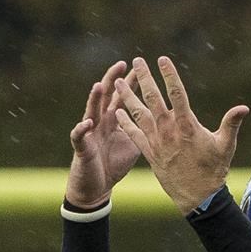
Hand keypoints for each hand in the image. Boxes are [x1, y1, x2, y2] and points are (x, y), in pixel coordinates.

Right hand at [66, 61, 141, 206]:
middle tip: (121, 64)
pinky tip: (87, 122)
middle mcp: (101, 122)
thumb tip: (171, 121)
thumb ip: (148, 130)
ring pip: (90, 112)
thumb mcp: (136, 144)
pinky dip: (82, 129)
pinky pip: (79, 137)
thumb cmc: (115, 163)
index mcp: (115, 120)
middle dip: (113, 80)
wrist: (97, 187)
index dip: (130, 82)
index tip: (140, 66)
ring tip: (99, 86)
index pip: (124, 96)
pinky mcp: (82, 148)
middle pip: (107, 97)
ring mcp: (90, 134)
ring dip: (94, 99)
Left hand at [112, 56, 249, 213]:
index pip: (176, 94)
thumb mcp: (226, 145)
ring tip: (119, 82)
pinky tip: (117, 112)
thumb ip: (232, 124)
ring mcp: (156, 141)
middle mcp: (168, 130)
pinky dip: (124, 122)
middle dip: (144, 78)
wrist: (197, 196)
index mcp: (187, 125)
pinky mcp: (149, 152)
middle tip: (137, 61)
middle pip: (153, 98)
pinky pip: (133, 134)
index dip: (169, 75)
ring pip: (138, 113)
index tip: (163, 59)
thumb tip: (244, 108)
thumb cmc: (214, 169)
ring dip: (128, 96)